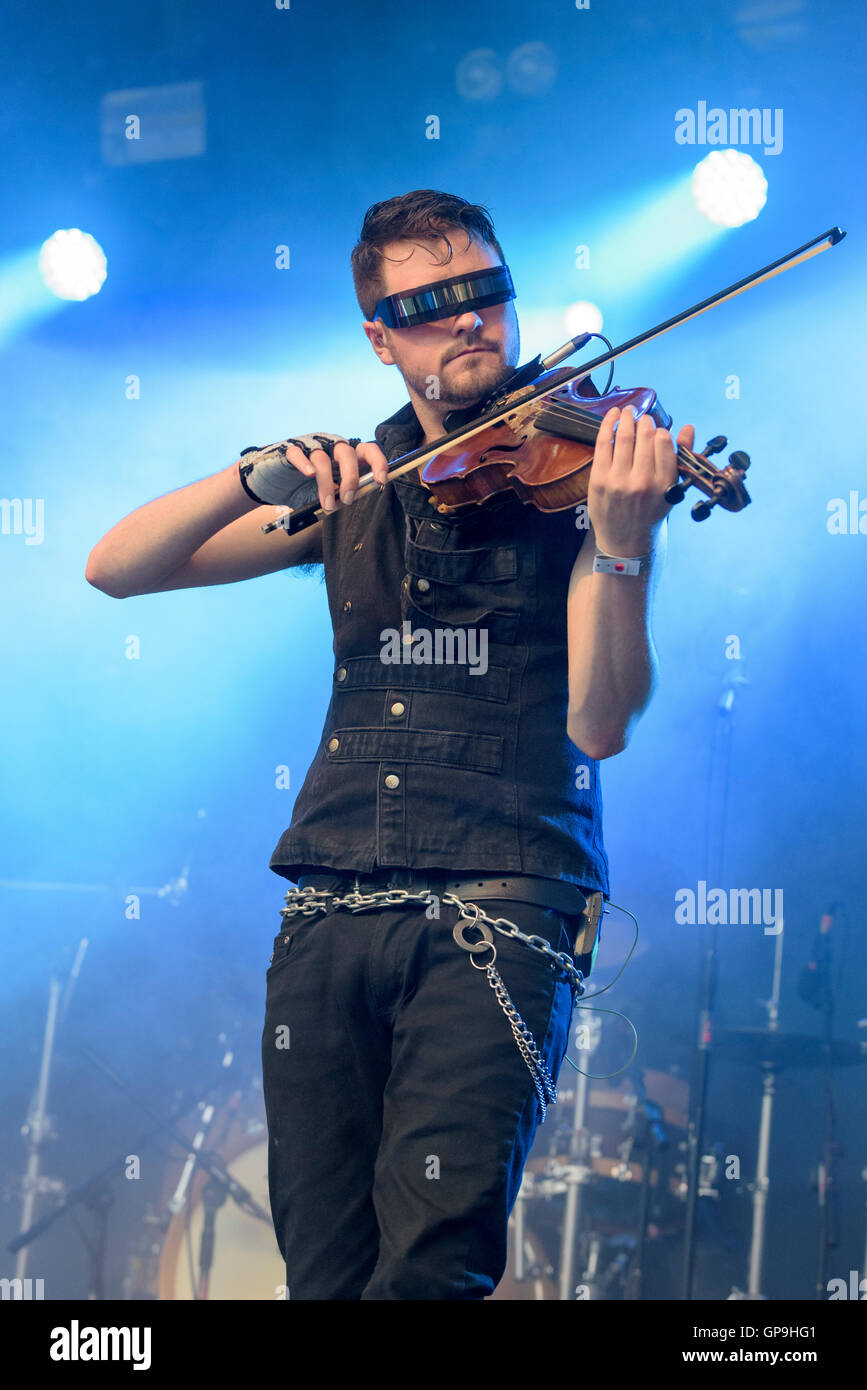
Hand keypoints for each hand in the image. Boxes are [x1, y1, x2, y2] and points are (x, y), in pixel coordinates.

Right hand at [238, 433, 389, 510]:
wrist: (274, 484)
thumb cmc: (306, 487)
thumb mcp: (331, 491)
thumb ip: (346, 491)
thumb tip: (362, 496)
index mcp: (345, 454)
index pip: (367, 450)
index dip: (378, 462)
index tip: (381, 481)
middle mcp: (330, 445)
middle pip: (347, 452)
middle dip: (350, 477)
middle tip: (348, 499)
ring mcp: (310, 446)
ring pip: (322, 458)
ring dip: (327, 484)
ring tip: (328, 504)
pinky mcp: (289, 449)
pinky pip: (298, 453)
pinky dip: (304, 463)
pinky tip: (309, 475)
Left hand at [588, 407, 694, 555]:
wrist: (625, 541)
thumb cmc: (650, 513)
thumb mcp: (671, 490)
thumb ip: (680, 458)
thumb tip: (687, 428)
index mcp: (664, 484)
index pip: (664, 444)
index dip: (660, 431)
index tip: (657, 429)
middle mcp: (642, 482)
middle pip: (644, 437)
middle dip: (644, 421)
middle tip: (642, 417)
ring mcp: (618, 481)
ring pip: (623, 437)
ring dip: (626, 418)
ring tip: (628, 411)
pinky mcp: (599, 480)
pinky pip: (603, 444)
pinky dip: (607, 425)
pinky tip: (612, 415)